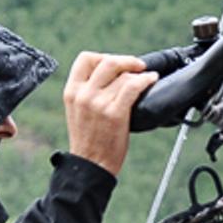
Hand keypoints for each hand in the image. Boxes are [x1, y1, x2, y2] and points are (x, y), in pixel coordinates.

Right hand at [63, 52, 155, 177]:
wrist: (90, 165)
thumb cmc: (89, 140)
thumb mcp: (78, 110)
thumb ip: (88, 91)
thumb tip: (114, 74)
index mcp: (72, 92)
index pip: (86, 59)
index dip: (105, 56)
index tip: (117, 63)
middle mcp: (83, 94)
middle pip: (108, 61)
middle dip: (127, 60)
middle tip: (138, 65)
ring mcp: (98, 103)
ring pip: (124, 75)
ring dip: (139, 73)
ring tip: (146, 77)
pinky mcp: (115, 113)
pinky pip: (133, 87)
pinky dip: (146, 80)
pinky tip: (151, 81)